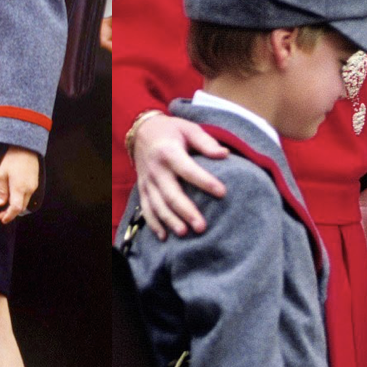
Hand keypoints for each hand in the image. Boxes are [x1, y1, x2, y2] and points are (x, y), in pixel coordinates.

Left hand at [0, 146, 40, 223]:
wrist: (26, 148)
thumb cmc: (12, 160)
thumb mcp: (2, 174)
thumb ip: (2, 190)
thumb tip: (1, 203)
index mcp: (19, 188)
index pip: (15, 208)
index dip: (9, 216)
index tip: (2, 219)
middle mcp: (28, 189)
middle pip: (21, 208)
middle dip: (11, 214)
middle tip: (1, 215)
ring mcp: (33, 187)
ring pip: (25, 203)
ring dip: (16, 207)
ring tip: (6, 208)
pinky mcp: (35, 184)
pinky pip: (28, 196)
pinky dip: (21, 201)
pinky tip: (14, 198)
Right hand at [132, 111, 228, 237]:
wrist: (142, 131)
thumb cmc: (171, 131)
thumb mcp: (189, 129)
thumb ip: (206, 142)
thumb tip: (225, 154)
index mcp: (168, 152)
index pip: (188, 170)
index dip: (205, 181)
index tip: (222, 192)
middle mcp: (156, 170)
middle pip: (171, 194)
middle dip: (186, 211)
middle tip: (202, 226)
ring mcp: (147, 181)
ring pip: (157, 205)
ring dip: (170, 220)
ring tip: (185, 233)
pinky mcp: (143, 189)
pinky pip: (146, 209)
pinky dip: (154, 224)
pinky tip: (164, 237)